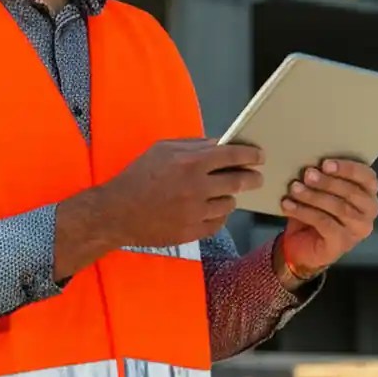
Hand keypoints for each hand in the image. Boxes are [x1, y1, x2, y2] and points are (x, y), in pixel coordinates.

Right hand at [100, 139, 263, 246]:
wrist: (117, 212)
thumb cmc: (139, 176)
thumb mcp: (162, 150)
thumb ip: (193, 145)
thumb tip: (220, 144)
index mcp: (190, 162)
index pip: (232, 155)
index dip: (251, 155)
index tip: (260, 156)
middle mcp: (196, 187)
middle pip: (238, 181)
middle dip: (252, 178)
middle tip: (256, 177)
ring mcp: (195, 212)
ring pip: (229, 204)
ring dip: (230, 197)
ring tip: (223, 193)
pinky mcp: (191, 232)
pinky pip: (218, 224)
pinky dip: (218, 216)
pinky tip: (211, 210)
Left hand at [279, 159, 377, 275]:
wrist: (302, 246)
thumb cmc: (315, 211)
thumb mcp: (320, 190)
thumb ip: (322, 176)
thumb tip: (310, 162)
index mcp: (369, 193)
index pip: (367, 177)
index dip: (348, 169)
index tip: (325, 163)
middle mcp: (369, 212)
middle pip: (353, 193)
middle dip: (328, 182)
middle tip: (307, 174)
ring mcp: (358, 230)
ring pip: (339, 208)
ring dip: (314, 196)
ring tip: (294, 188)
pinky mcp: (342, 243)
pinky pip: (324, 223)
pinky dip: (304, 212)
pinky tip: (288, 205)